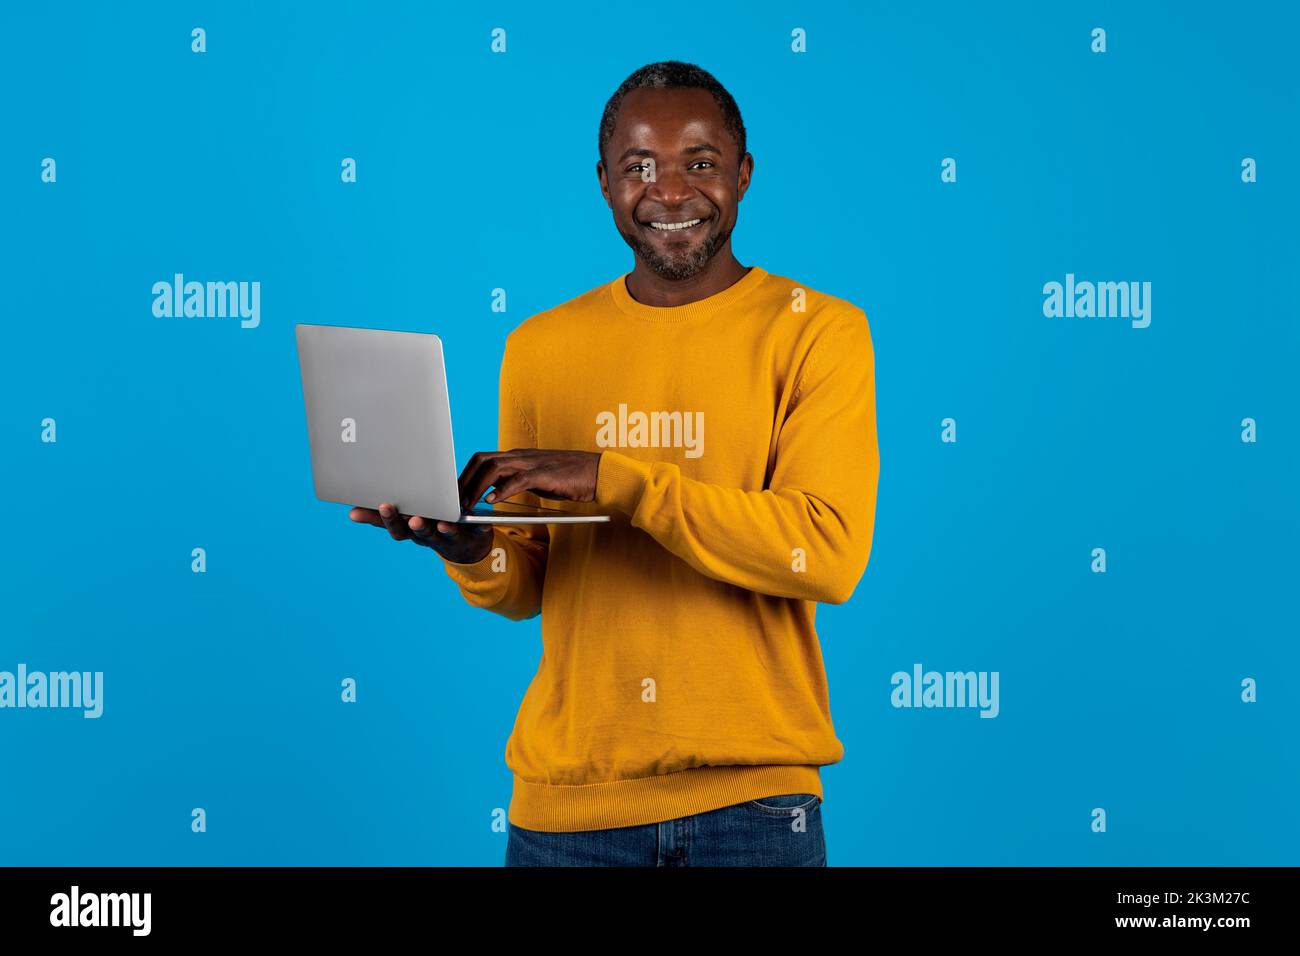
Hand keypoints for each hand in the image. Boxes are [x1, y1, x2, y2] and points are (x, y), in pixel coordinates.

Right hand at [349, 502, 494, 563]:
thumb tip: (353, 507)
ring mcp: (448, 538)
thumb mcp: (409, 520)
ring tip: (431, 521)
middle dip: (398, 520)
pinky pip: (475, 532)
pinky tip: (483, 524)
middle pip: (410, 531)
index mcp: (411, 529)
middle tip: (390, 507)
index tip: (361, 510)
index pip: (390, 525)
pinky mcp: (472, 536)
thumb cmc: (434, 524)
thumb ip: (387, 513)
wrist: (468, 548)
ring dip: (434, 527)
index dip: (376, 519)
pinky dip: (479, 528)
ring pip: (439, 534)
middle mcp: (427, 536)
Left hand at [458, 449, 600, 509]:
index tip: (454, 491)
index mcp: (518, 456)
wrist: (598, 473)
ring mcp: (532, 463)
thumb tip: (493, 493)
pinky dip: (501, 490)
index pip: (483, 458)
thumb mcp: (537, 479)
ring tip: (467, 504)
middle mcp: (521, 456)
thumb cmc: (569, 478)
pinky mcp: (544, 474)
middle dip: (464, 479)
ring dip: (476, 486)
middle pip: (482, 460)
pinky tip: (491, 502)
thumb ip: (516, 482)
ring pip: (494, 467)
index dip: (465, 474)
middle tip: (454, 500)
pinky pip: (517, 480)